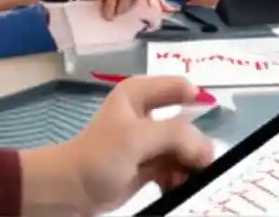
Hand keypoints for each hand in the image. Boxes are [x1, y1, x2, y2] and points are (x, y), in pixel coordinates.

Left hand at [18, 76, 213, 214]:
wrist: (72, 191)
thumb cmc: (100, 156)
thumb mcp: (138, 137)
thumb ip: (176, 136)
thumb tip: (206, 149)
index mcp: (141, 93)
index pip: (182, 87)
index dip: (198, 104)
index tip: (206, 130)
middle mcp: (149, 112)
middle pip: (188, 124)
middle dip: (194, 145)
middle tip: (198, 165)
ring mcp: (151, 140)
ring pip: (185, 148)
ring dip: (188, 165)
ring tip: (183, 179)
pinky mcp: (151, 164)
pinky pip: (177, 167)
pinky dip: (180, 177)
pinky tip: (174, 186)